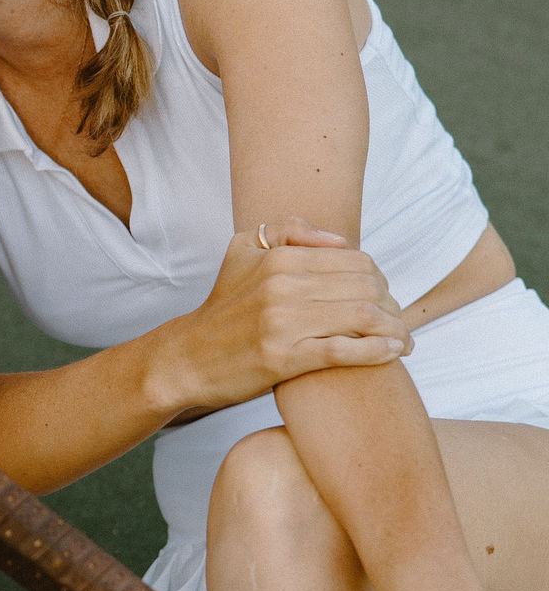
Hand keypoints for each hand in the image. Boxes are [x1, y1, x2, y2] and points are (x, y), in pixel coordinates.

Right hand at [156, 219, 410, 419]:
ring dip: (395, 330)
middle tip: (397, 323)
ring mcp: (282, 323)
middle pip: (366, 287)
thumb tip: (339, 240)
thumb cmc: (223, 309)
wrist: (188, 359)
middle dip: (392, 306)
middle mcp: (281, 286)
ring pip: (362, 317)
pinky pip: (344, 350)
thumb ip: (288, 231)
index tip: (385, 299)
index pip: (355, 260)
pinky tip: (392, 352)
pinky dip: (377, 351)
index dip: (380, 279)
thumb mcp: (242, 251)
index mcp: (278, 258)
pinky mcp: (283, 358)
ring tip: (403, 342)